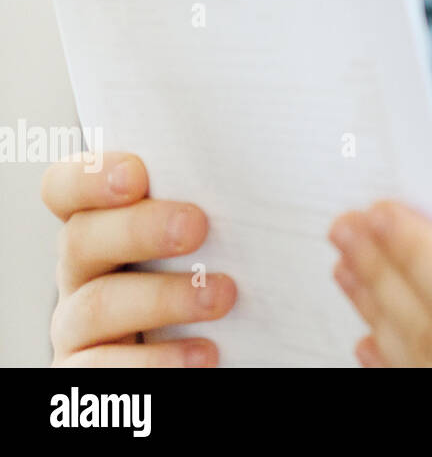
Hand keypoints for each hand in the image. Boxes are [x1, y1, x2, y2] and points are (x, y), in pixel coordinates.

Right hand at [41, 151, 237, 366]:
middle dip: (140, 229)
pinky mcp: (85, 373)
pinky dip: (155, 362)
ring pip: (97, 305)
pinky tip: (204, 355)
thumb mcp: (208, 235)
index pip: (64, 189)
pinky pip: (103, 370)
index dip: (89, 178)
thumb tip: (262, 162)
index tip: (136, 175)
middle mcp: (82, 271)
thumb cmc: (217, 274)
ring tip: (223, 295)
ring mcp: (77, 327)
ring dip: (163, 298)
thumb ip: (210, 202)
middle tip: (196, 226)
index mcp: (102, 224)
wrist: (218, 350)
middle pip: (81, 239)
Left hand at [328, 201, 431, 367]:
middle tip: (351, 225)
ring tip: (354, 265)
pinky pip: (423, 399)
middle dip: (384, 271)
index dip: (419, 250)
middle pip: (430, 333)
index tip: (385, 210)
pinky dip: (393, 366)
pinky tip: (372, 338)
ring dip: (379, 310)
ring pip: (416, 369)